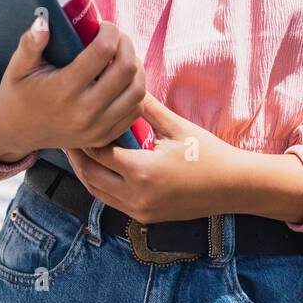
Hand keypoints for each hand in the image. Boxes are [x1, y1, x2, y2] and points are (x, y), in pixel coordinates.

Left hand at [65, 91, 246, 222]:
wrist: (233, 186)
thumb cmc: (208, 153)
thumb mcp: (176, 127)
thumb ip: (146, 108)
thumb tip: (124, 85)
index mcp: (142, 171)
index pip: (98, 153)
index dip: (83, 136)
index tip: (75, 118)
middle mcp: (135, 196)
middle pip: (90, 176)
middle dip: (77, 157)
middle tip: (68, 135)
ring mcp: (140, 211)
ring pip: (97, 193)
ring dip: (86, 173)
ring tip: (79, 151)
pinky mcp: (145, 218)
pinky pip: (112, 202)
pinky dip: (102, 186)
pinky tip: (101, 168)